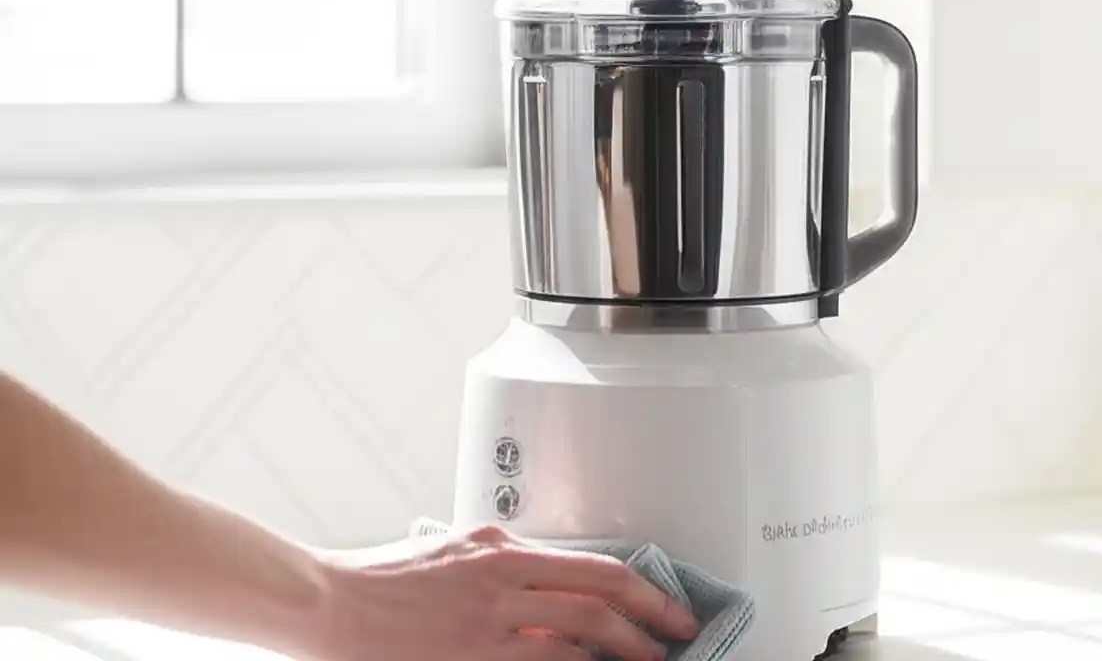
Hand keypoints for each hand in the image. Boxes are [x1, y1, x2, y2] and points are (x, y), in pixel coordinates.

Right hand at [303, 525, 699, 660]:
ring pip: (580, 638)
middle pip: (600, 599)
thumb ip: (504, 566)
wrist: (327, 604)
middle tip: (678, 637)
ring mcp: (489, 622)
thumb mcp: (453, 554)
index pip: (594, 567)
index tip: (667, 609)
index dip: (643, 590)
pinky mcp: (474, 656)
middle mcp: (502, 579)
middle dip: (651, 621)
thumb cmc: (381, 580)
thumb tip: (551, 589)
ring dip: (625, 654)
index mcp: (501, 549)